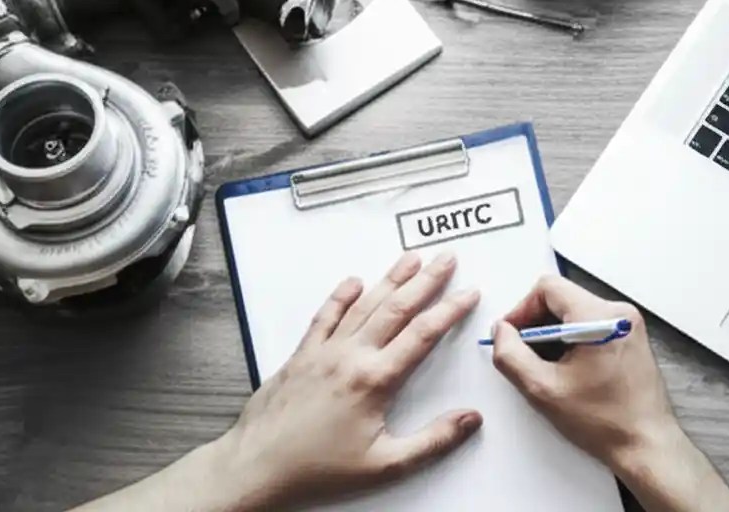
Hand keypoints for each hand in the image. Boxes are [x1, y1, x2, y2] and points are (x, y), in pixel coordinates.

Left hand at [219, 252, 482, 508]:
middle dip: (426, 280)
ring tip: (410, 259)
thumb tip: (469, 419)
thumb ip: (433, 440)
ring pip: (364, 305)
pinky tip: (353, 282)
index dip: (450, 310)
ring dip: (390, 279)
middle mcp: (350, 356)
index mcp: (375, 380)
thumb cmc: (317, 468)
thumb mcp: (385, 464)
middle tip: (446, 260)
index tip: (468, 294)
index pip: (423, 334)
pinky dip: (341, 296)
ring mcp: (324, 351)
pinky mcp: (302, 355)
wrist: (259, 466)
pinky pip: (325, 316)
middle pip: (397, 308)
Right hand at [488, 276, 679, 471]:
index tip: (512, 334)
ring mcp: (628, 324)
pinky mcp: (630, 337)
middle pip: (563, 298)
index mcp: (600, 318)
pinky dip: (572, 339)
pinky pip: (592, 324)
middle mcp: (619, 313)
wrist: (646, 443)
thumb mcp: (543, 390)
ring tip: (547, 366)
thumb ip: (511, 355)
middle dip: (537, 323)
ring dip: (554, 333)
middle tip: (525, 353)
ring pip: (576, 311)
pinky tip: (567, 368)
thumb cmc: (606, 421)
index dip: (522, 309)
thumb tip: (501, 332)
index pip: (549, 288)